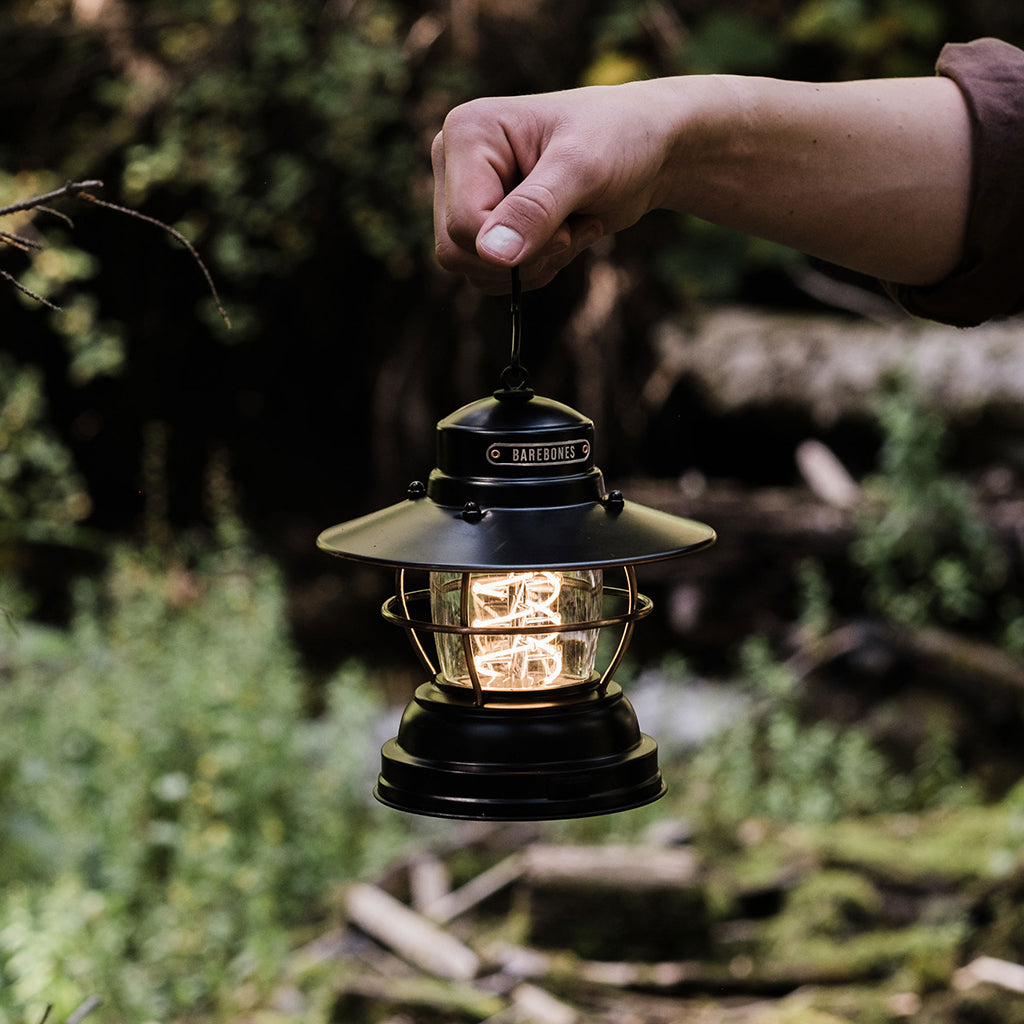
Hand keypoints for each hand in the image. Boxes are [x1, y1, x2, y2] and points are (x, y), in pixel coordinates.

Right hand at [432, 82, 678, 292]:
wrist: (648, 149)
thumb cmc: (621, 139)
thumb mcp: (584, 169)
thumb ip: (536, 210)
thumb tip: (491, 254)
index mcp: (466, 133)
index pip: (463, 224)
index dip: (517, 242)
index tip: (567, 221)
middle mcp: (455, 164)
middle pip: (459, 253)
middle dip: (525, 256)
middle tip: (571, 227)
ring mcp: (469, 196)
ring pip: (477, 271)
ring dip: (536, 264)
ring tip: (573, 225)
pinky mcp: (487, 224)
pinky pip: (493, 276)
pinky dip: (537, 269)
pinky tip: (566, 234)